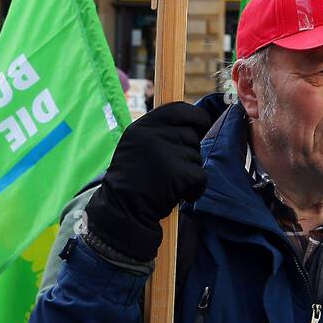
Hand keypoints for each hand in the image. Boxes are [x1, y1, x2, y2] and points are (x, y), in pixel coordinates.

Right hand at [86, 102, 210, 262]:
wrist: (121, 213)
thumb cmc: (131, 181)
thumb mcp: (135, 146)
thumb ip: (158, 132)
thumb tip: (194, 123)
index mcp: (141, 127)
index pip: (178, 109)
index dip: (195, 116)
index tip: (201, 125)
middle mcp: (152, 136)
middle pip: (191, 136)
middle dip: (189, 153)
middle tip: (172, 171)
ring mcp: (165, 153)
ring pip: (196, 156)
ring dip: (190, 171)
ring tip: (170, 184)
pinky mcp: (177, 173)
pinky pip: (200, 176)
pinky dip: (196, 188)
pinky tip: (182, 195)